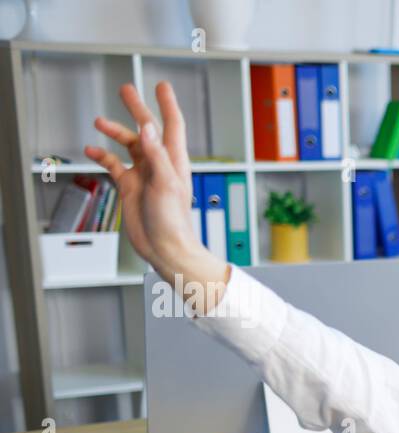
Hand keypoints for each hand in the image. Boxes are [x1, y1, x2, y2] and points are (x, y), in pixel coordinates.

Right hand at [84, 82, 226, 305]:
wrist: (164, 247)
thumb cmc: (174, 221)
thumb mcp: (166, 184)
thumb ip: (156, 155)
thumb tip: (147, 129)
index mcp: (174, 160)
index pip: (172, 125)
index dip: (167, 104)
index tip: (161, 86)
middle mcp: (159, 164)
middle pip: (147, 129)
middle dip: (137, 108)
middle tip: (126, 90)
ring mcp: (144, 174)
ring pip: (127, 145)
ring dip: (115, 132)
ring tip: (99, 122)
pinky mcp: (130, 186)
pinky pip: (114, 165)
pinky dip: (103, 156)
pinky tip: (91, 151)